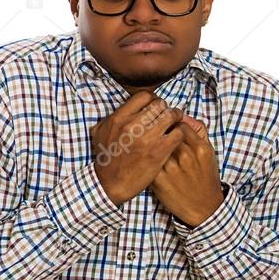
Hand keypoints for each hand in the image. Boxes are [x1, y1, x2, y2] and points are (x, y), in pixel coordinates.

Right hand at [91, 91, 185, 205]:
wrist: (110, 183)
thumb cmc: (105, 158)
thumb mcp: (99, 133)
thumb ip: (109, 118)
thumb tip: (118, 110)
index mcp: (119, 117)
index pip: (144, 96)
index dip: (152, 99)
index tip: (154, 107)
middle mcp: (133, 124)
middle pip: (160, 104)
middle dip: (165, 109)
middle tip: (167, 115)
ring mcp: (148, 138)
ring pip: (171, 116)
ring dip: (175, 119)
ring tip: (175, 124)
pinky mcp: (159, 151)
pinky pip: (178, 134)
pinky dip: (180, 133)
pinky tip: (176, 138)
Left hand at [151, 123, 223, 226]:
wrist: (202, 209)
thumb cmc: (204, 178)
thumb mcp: (208, 154)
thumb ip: (198, 132)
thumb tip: (183, 115)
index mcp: (199, 148)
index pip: (180, 124)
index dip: (171, 123)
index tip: (168, 126)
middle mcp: (186, 156)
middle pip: (165, 131)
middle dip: (158, 129)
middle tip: (155, 132)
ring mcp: (171, 168)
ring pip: (153, 143)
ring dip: (149, 140)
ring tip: (150, 144)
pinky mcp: (158, 179)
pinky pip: (146, 159)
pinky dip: (144, 155)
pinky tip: (146, 157)